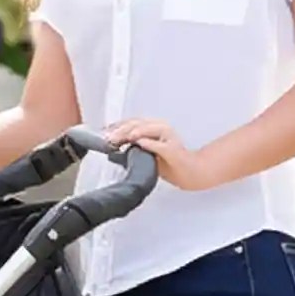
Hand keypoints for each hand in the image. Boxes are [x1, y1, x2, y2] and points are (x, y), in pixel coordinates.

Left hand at [103, 118, 222, 190]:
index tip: (104, 132)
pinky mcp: (173, 149)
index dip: (117, 126)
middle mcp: (161, 128)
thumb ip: (132, 148)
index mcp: (153, 128)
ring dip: (132, 133)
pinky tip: (138, 143)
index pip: (132, 122)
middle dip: (120, 130)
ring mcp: (168, 137)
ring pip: (147, 129)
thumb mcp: (146, 154)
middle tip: (108, 138)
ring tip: (120, 138)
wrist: (190, 173)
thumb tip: (113, 148)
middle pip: (137, 123)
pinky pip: (159, 145)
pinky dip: (148, 143)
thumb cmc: (169, 163)